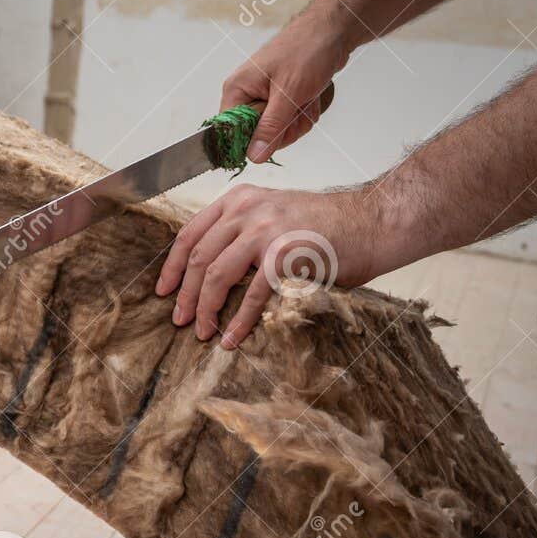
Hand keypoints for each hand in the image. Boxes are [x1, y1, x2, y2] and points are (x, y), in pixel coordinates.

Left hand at [155, 184, 413, 349]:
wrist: (373, 223)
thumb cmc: (327, 227)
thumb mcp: (273, 217)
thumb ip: (242, 235)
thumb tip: (210, 275)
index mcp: (239, 199)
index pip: (190, 233)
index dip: (173, 266)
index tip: (163, 289)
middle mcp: (247, 210)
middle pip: (200, 256)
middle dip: (184, 293)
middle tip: (178, 319)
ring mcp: (265, 230)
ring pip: (217, 275)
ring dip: (205, 309)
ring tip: (202, 333)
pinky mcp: (285, 255)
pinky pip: (252, 294)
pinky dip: (239, 320)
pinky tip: (232, 338)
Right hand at [222, 7, 351, 162]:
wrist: (331, 32)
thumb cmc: (306, 52)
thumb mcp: (288, 95)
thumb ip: (270, 128)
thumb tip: (253, 156)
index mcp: (237, 89)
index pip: (229, 131)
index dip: (249, 141)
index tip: (272, 138)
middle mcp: (246, 94)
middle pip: (256, 135)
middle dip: (284, 128)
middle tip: (297, 109)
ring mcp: (264, 97)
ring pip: (277, 130)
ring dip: (298, 120)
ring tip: (306, 99)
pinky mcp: (281, 99)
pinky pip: (289, 121)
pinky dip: (304, 113)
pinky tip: (311, 97)